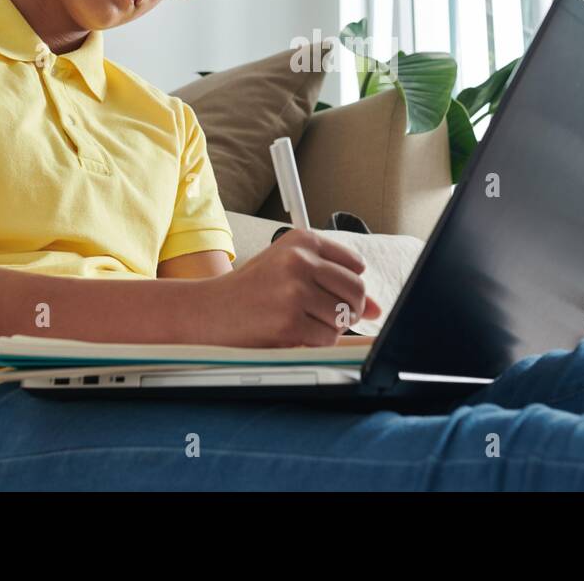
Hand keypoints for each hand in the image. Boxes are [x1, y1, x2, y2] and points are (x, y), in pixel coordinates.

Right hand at [194, 228, 382, 347]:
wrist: (207, 312)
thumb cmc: (251, 291)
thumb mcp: (291, 272)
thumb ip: (334, 283)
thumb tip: (376, 308)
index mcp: (302, 240)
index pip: (355, 265)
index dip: (346, 286)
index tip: (327, 293)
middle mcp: (299, 260)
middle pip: (356, 291)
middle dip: (346, 310)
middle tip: (319, 314)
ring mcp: (294, 291)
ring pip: (343, 317)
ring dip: (328, 328)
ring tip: (300, 321)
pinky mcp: (289, 323)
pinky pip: (327, 339)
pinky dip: (315, 343)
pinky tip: (292, 334)